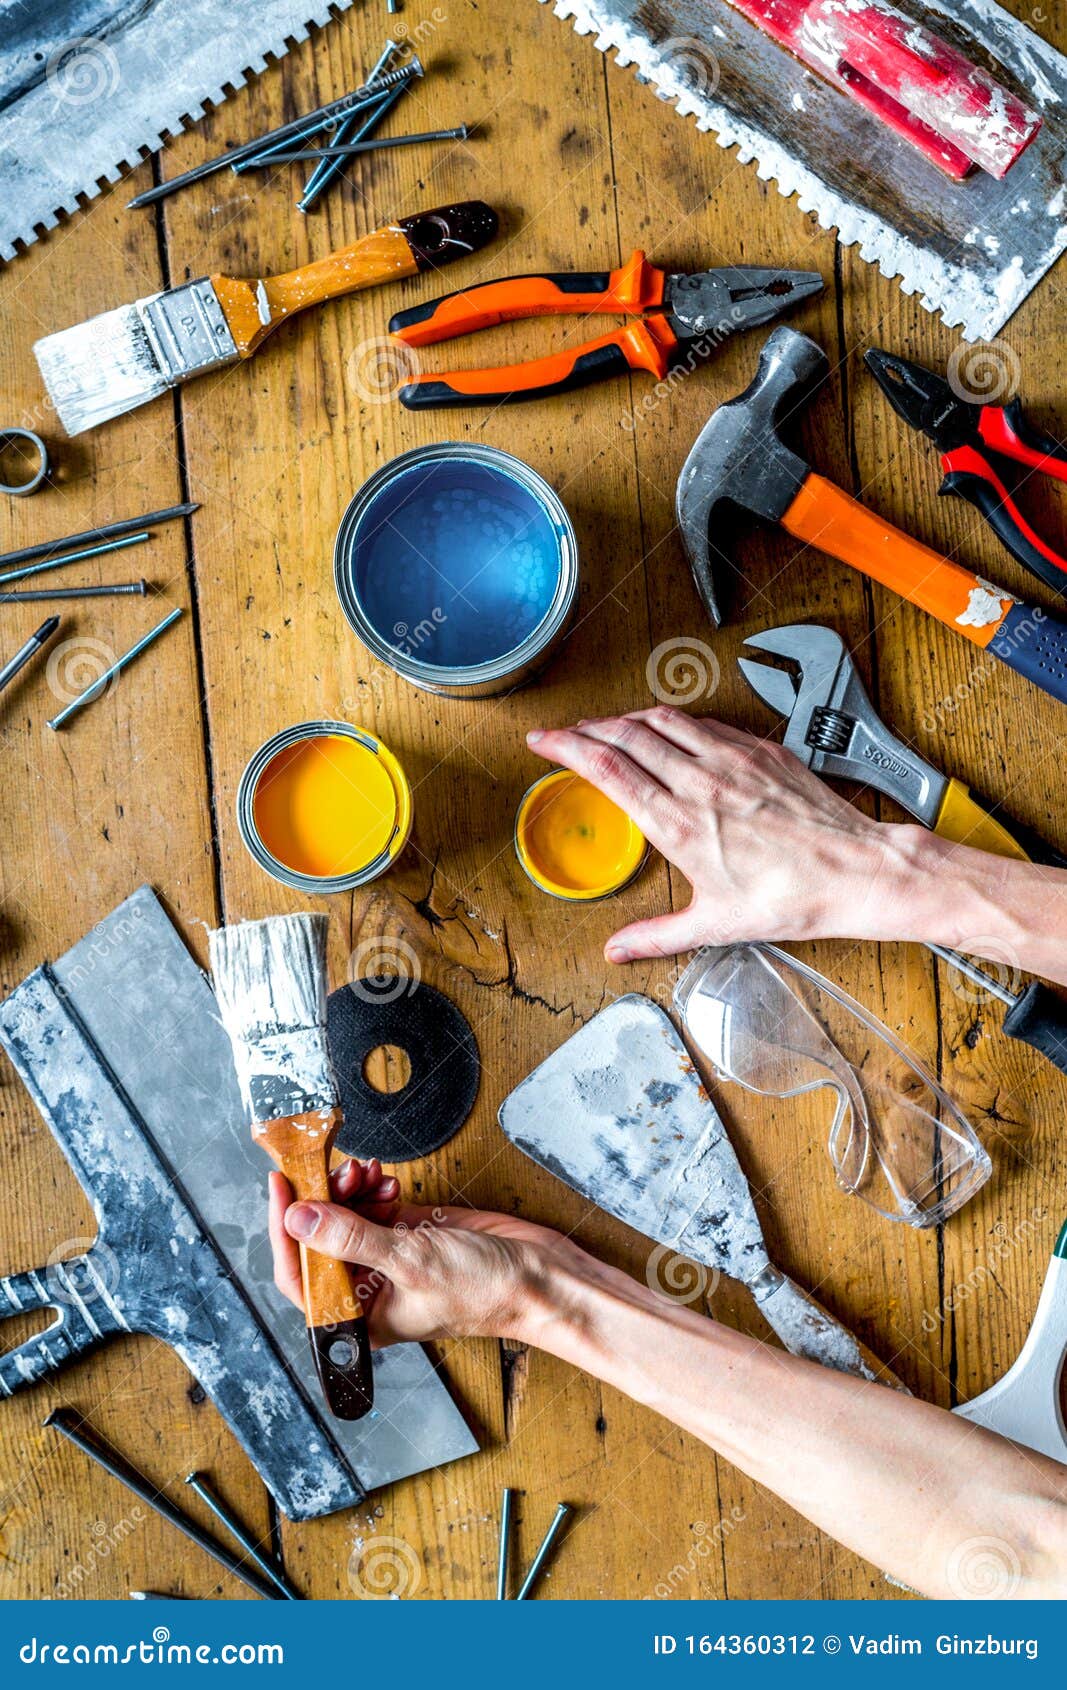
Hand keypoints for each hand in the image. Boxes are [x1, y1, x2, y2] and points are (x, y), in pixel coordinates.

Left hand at [267, 1159, 582, 1346]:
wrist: (536, 1277)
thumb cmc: (485, 1291)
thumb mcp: (412, 1261)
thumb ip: (352, 1238)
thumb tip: (300, 1219)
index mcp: (360, 1314)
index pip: (301, 1275)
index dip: (284, 1232)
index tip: (282, 1188)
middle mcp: (368, 1288)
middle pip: (320, 1239)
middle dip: (323, 1200)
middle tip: (330, 1167)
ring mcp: (388, 1257)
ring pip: (345, 1216)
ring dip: (350, 1188)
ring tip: (366, 1172)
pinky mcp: (408, 1233)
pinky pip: (373, 1204)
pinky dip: (374, 1186)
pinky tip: (387, 1177)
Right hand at [527, 708, 922, 960]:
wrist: (856, 870)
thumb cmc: (792, 898)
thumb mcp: (715, 924)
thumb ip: (656, 935)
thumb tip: (617, 951)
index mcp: (677, 823)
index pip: (606, 767)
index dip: (565, 747)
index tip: (543, 741)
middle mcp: (699, 782)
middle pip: (625, 734)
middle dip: (586, 727)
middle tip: (566, 733)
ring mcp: (731, 759)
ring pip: (662, 718)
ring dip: (627, 717)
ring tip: (609, 725)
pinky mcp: (760, 749)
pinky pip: (704, 722)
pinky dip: (673, 721)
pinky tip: (670, 731)